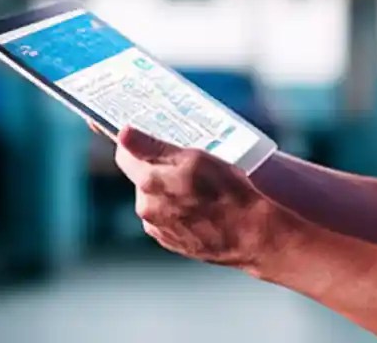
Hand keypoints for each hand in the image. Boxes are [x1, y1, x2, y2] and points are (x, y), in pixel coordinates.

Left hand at [112, 126, 291, 273]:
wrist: (254, 234)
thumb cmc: (230, 191)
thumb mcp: (195, 158)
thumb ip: (152, 147)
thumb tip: (122, 133)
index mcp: (149, 183)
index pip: (125, 154)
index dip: (135, 142)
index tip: (146, 134)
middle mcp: (148, 208)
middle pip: (142, 176)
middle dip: (159, 167)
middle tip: (187, 161)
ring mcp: (160, 228)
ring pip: (156, 198)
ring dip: (170, 189)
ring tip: (200, 186)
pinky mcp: (172, 242)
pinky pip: (168, 217)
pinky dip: (179, 209)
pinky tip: (201, 206)